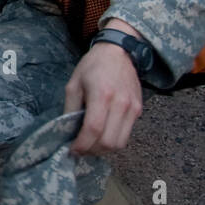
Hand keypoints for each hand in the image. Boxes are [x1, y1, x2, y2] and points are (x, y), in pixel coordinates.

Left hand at [63, 39, 143, 156]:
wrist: (119, 53)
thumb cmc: (92, 67)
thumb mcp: (73, 84)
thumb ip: (70, 109)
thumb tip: (66, 132)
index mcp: (102, 95)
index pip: (93, 129)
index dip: (82, 144)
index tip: (72, 150)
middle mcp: (121, 104)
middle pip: (109, 141)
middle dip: (92, 150)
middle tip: (79, 149)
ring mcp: (133, 108)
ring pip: (120, 143)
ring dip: (103, 149)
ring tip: (89, 144)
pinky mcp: (139, 111)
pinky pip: (126, 135)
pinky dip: (113, 140)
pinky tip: (101, 135)